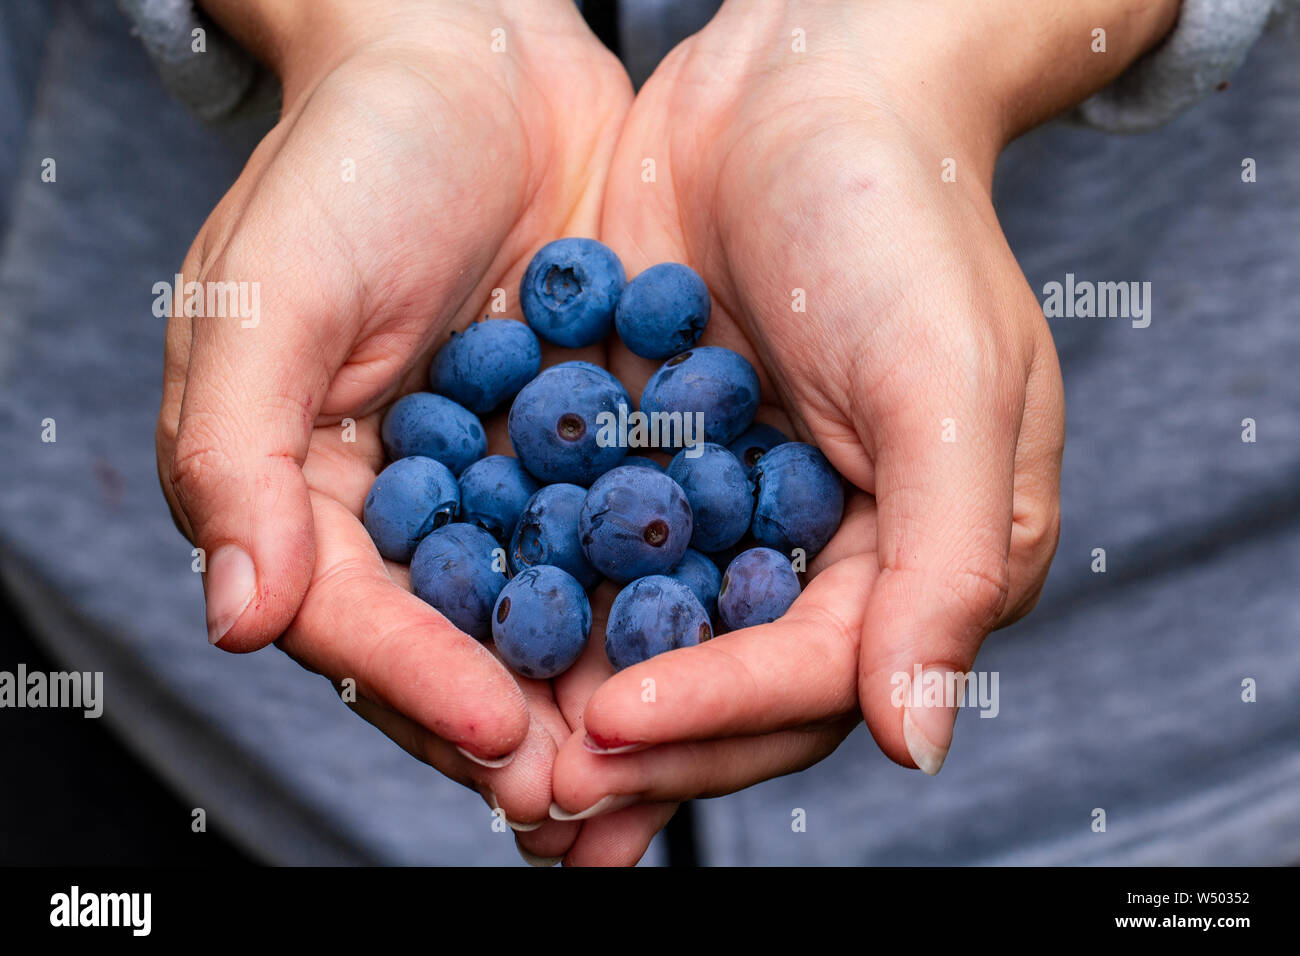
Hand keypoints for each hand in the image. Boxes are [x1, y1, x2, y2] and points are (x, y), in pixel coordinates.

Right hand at [155, 0, 633, 857]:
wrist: (475, 61)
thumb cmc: (353, 159)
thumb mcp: (268, 292)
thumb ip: (240, 454)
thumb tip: (238, 617)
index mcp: (304, 489)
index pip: (355, 619)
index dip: (421, 684)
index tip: (502, 736)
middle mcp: (403, 504)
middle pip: (452, 641)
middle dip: (516, 720)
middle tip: (589, 796)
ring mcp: (498, 479)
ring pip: (541, 607)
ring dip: (591, 685)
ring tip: (654, 758)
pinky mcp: (582, 442)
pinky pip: (615, 533)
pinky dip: (651, 589)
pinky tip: (711, 638)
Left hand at [554, 0, 1178, 815]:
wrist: (801, 86)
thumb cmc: (897, 222)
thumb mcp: (947, 386)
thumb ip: (944, 568)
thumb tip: (916, 743)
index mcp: (924, 552)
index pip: (815, 673)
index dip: (716, 713)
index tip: (608, 729)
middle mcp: (834, 552)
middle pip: (735, 685)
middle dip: (640, 743)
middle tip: (538, 799)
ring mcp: (742, 509)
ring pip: (662, 640)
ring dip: (582, 707)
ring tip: (498, 769)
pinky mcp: (665, 463)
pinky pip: (604, 555)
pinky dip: (550, 605)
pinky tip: (479, 650)